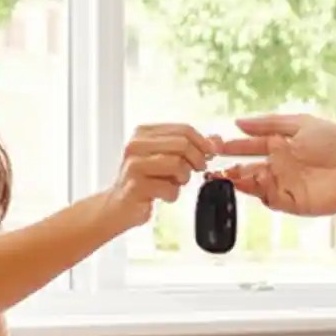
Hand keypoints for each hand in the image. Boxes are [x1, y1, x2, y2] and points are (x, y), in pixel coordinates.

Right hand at [103, 123, 217, 230]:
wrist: (118, 206)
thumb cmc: (144, 180)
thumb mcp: (166, 158)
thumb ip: (190, 147)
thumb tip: (217, 139)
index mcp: (143, 133)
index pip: (184, 129)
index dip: (203, 142)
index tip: (212, 153)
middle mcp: (135, 145)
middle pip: (183, 144)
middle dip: (197, 159)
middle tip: (198, 170)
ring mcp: (134, 165)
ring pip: (177, 164)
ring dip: (183, 178)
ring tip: (175, 182)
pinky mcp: (135, 186)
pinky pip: (170, 188)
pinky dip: (173, 194)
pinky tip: (163, 195)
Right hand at [214, 114, 335, 215]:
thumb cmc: (333, 141)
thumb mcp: (299, 124)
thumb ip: (267, 124)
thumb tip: (238, 122)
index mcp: (281, 146)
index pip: (251, 147)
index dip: (234, 147)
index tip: (216, 146)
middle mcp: (281, 166)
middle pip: (249, 168)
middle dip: (231, 168)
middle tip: (214, 167)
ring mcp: (285, 185)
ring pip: (255, 185)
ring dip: (240, 181)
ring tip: (227, 176)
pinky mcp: (292, 203)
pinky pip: (269, 199)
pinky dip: (257, 192)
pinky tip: (249, 184)